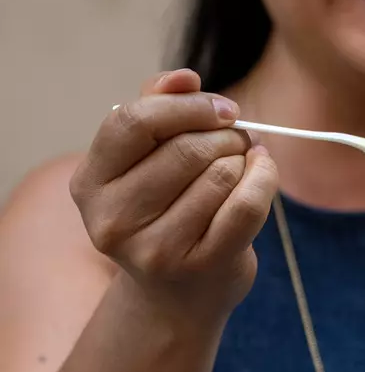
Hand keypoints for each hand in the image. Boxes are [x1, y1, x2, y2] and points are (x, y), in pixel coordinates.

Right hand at [70, 69, 277, 324]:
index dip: (186, 106)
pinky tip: (262, 171)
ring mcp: (156, 249)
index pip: (133, 122)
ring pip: (221, 174)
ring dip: (244, 158)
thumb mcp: (147, 162)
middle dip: (225, 134)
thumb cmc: (166, 211)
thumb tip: (185, 76)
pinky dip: (265, 177)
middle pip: (186, 148)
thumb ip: (159, 109)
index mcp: (91, 183)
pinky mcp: (202, 266)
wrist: (179, 295)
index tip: (223, 108)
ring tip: (242, 163)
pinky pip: (247, 204)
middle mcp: (113, 220)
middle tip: (238, 138)